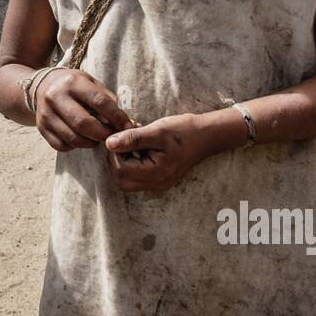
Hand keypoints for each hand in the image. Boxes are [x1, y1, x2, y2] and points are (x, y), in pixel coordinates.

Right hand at [34, 68, 133, 151]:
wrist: (43, 85)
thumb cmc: (74, 85)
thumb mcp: (91, 82)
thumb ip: (107, 99)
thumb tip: (126, 121)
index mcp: (72, 82)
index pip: (100, 102)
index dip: (117, 117)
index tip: (128, 126)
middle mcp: (56, 96)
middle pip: (84, 124)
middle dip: (103, 134)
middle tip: (113, 137)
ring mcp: (46, 114)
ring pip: (73, 138)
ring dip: (91, 143)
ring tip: (98, 138)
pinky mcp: (41, 128)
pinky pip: (61, 145)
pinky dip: (75, 147)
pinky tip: (81, 139)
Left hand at [103, 113, 223, 191]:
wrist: (207, 135)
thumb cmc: (184, 131)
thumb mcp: (157, 131)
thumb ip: (132, 138)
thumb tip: (108, 143)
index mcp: (157, 173)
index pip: (121, 170)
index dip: (116, 153)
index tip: (123, 135)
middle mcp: (157, 184)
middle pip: (120, 180)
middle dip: (117, 159)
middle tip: (125, 139)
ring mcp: (158, 184)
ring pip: (126, 180)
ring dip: (123, 161)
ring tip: (134, 142)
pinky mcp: (159, 179)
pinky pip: (136, 177)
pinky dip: (132, 162)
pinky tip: (141, 147)